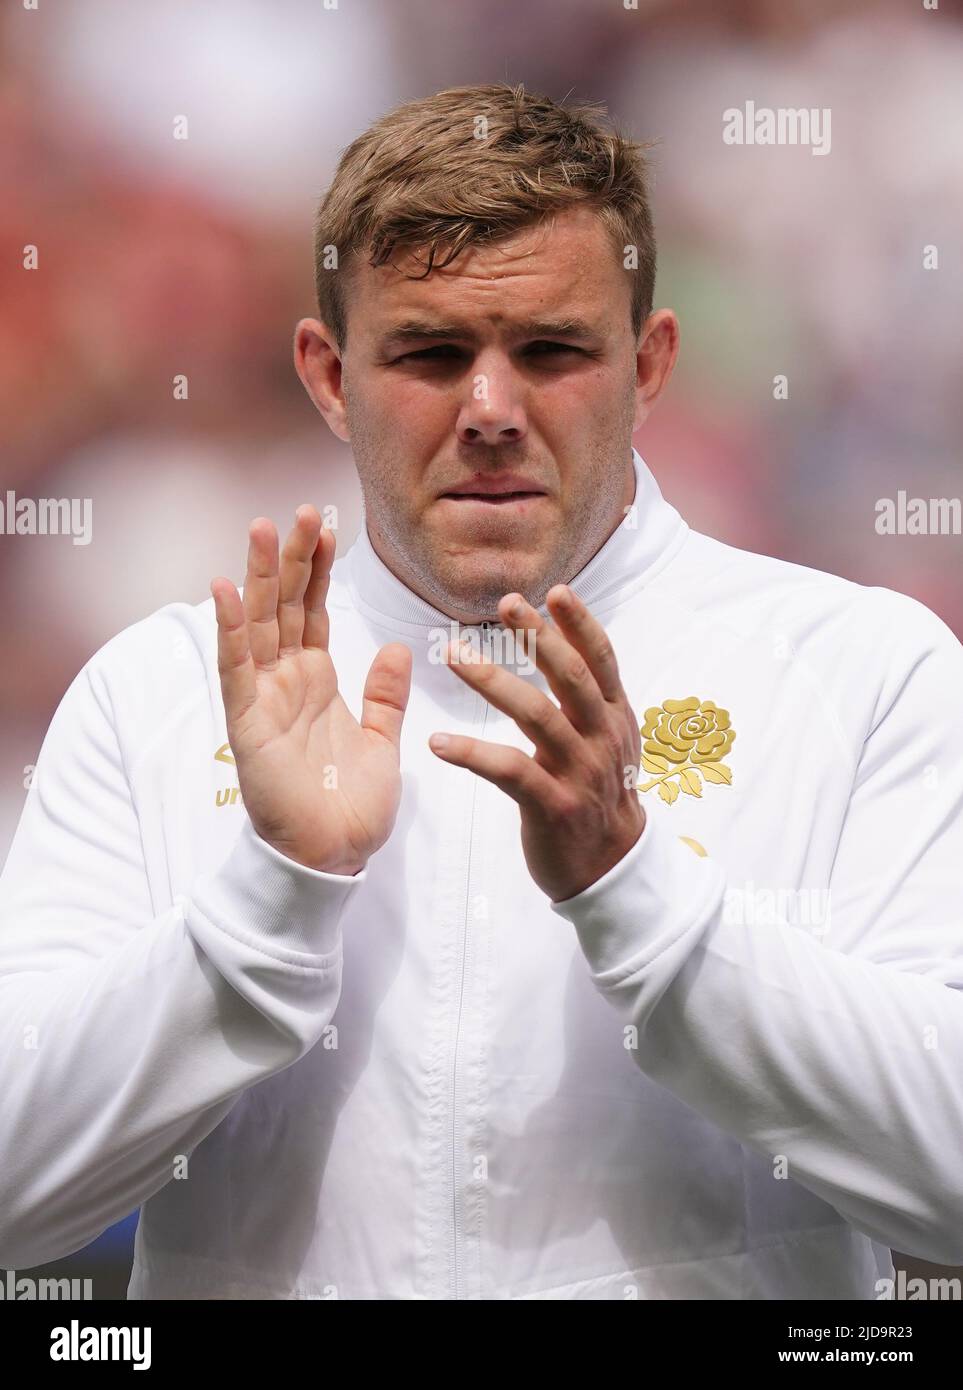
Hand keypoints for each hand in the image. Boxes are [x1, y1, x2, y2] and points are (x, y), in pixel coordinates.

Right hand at [211, 506, 411, 873]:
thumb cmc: (351, 807)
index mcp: (318, 682)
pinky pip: (235, 668)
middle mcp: (286, 681)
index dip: (320, 569)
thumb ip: (386, 695)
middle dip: (293, 558)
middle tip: (302, 510)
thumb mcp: (383, 742)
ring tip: (262, 528)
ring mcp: (263, 698)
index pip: (315, 612)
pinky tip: (226, 588)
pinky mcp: (247, 722)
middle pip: (286, 606)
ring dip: (259, 577)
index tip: (329, 525)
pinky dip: (230, 629)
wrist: (335, 857)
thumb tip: (397, 646)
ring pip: (259, 625)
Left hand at [428, 586, 645, 901]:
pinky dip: (472, 754)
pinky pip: (509, 771)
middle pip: (571, 678)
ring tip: (455, 656)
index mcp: (615, 718)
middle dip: (538, 637)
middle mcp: (601, 738)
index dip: (580, 624)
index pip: (601, 661)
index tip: (556, 591)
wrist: (612, 868)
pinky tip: (438, 743)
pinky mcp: (553, 806)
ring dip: (493, 681)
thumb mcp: (610, 742)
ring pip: (536, 716)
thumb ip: (592, 699)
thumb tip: (566, 645)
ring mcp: (579, 772)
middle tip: (507, 603)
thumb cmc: (600, 797)